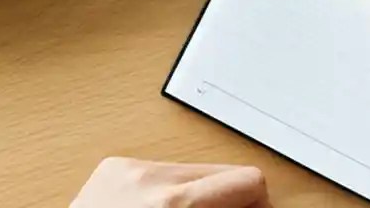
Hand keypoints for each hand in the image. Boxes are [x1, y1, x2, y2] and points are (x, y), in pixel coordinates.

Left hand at [71, 158, 270, 207]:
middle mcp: (150, 179)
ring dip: (197, 198)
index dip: (258, 205)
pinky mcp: (111, 166)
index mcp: (175, 206)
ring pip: (192, 171)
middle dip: (228, 203)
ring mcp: (127, 168)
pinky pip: (159, 170)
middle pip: (222, 173)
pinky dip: (166, 192)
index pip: (247, 182)